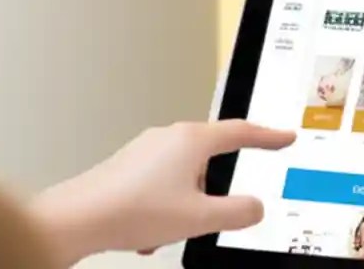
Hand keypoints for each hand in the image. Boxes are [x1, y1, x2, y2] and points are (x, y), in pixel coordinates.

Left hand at [30, 119, 294, 265]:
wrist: (80, 217)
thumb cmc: (132, 210)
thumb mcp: (200, 218)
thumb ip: (237, 212)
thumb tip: (254, 207)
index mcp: (192, 140)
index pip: (241, 132)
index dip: (268, 136)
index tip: (284, 137)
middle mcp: (169, 138)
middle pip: (210, 159)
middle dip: (213, 193)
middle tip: (213, 215)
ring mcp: (147, 150)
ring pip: (184, 178)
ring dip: (184, 207)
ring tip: (169, 231)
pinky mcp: (130, 166)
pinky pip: (161, 187)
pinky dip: (163, 210)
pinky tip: (150, 232)